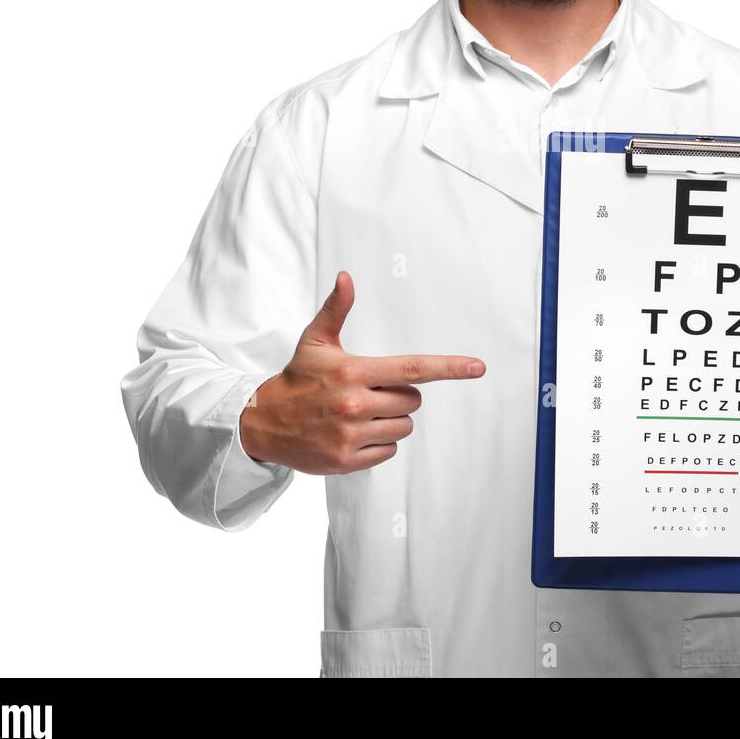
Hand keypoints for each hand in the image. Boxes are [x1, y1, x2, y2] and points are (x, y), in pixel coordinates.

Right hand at [239, 271, 485, 473]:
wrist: (262, 423)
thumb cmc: (297, 378)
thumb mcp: (315, 341)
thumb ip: (336, 309)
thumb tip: (346, 277)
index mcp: (354, 372)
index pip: (412, 369)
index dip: (448, 367)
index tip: (477, 367)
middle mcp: (354, 404)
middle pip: (412, 401)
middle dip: (399, 396)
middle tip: (370, 392)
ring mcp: (350, 435)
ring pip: (402, 427)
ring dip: (389, 421)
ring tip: (359, 414)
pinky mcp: (346, 461)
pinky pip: (388, 452)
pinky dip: (378, 445)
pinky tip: (354, 434)